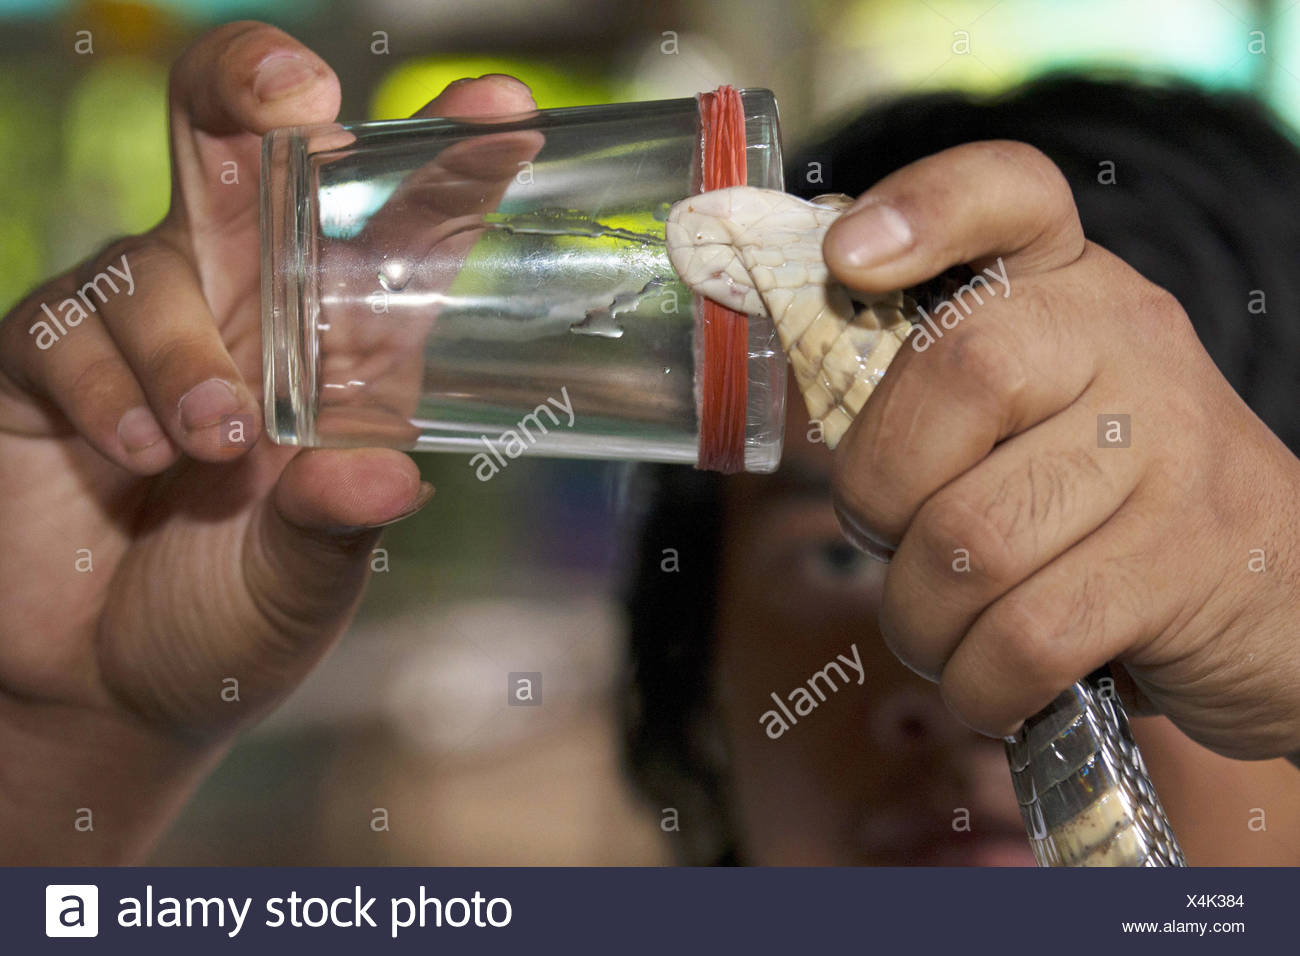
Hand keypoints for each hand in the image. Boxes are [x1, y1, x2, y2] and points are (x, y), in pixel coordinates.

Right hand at [0, 20, 535, 862]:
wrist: (103, 687)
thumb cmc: (230, 620)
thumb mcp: (303, 582)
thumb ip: (334, 527)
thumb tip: (380, 478)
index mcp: (343, 346)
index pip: (402, 228)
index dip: (451, 159)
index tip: (507, 112)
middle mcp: (248, 308)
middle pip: (248, 150)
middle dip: (265, 89)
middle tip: (298, 97)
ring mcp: (148, 321)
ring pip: (155, 262)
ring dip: (187, 356)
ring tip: (212, 448)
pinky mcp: (51, 352)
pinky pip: (69, 327)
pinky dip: (108, 392)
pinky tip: (137, 458)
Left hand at [823, 141, 1299, 762]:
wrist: (1277, 598)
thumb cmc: (1106, 509)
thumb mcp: (1037, 417)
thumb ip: (939, 395)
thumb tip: (814, 396)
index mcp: (1072, 294)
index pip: (1011, 194)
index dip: (923, 206)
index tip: (848, 257)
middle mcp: (1127, 343)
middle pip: (957, 378)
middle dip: (879, 495)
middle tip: (891, 542)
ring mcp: (1168, 448)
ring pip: (970, 538)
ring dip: (921, 617)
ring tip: (945, 630)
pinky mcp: (1185, 562)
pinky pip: (1023, 636)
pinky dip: (979, 682)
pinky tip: (996, 681)